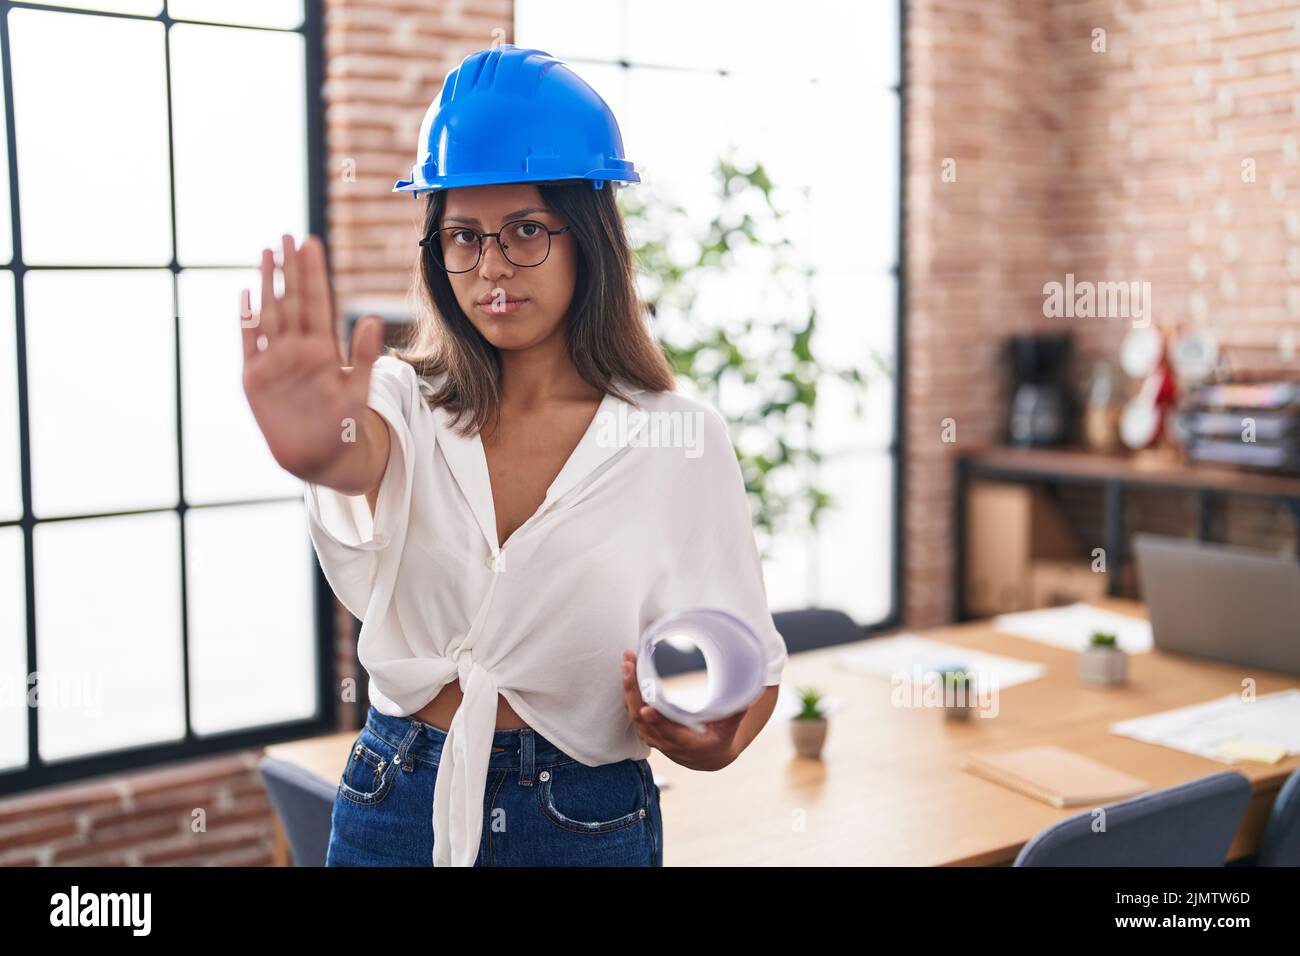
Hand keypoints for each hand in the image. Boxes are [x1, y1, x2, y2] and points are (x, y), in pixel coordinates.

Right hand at [240, 233, 384, 479]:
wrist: (318, 456)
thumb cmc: (341, 425)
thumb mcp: (357, 390)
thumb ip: (362, 356)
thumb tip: (371, 319)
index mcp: (323, 347)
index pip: (317, 302)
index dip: (313, 273)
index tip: (311, 243)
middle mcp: (297, 348)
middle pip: (292, 300)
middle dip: (290, 269)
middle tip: (287, 236)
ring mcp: (275, 359)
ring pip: (270, 313)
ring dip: (267, 284)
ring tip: (267, 252)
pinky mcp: (255, 376)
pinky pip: (249, 341)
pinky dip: (246, 319)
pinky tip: (246, 293)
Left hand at [620, 650, 743, 770]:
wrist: (709, 757)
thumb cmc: (721, 739)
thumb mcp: (730, 729)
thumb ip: (736, 712)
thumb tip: (750, 692)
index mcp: (688, 744)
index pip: (668, 732)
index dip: (657, 721)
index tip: (647, 708)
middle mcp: (666, 743)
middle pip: (644, 719)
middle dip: (633, 692)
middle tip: (629, 665)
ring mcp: (655, 737)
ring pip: (634, 715)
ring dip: (628, 688)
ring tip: (627, 662)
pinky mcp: (648, 731)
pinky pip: (633, 713)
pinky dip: (629, 692)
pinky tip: (628, 672)